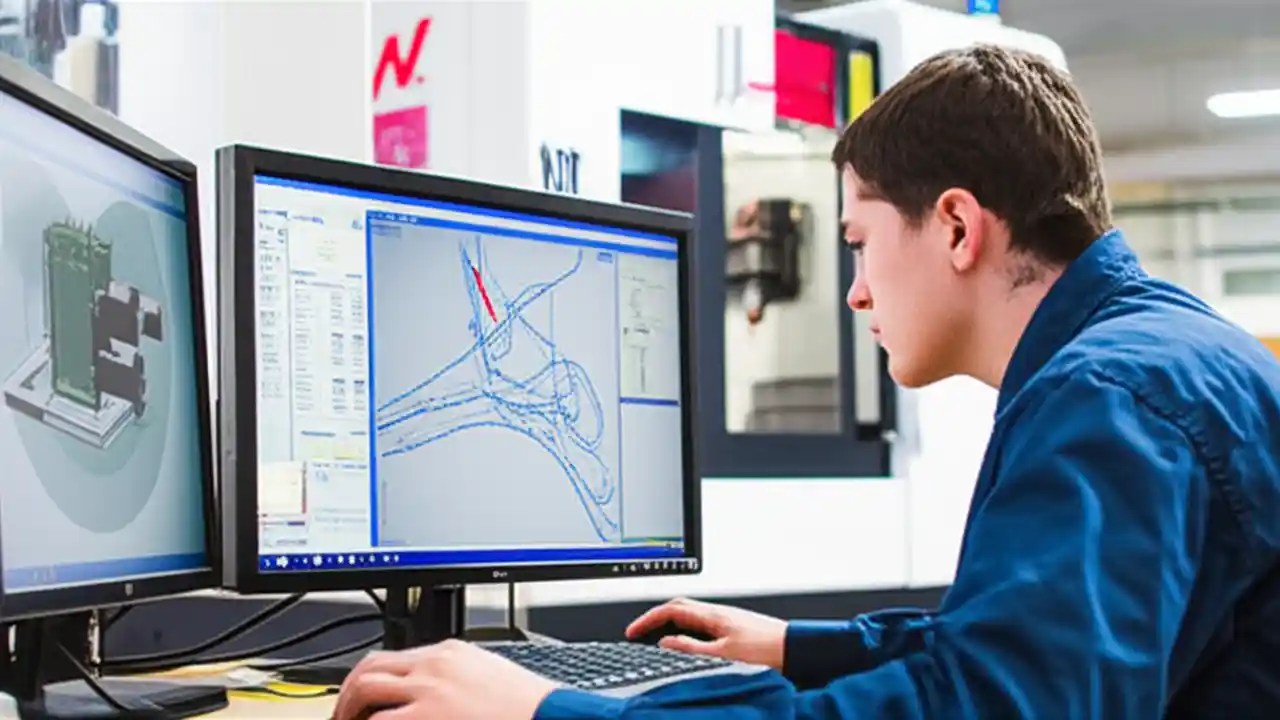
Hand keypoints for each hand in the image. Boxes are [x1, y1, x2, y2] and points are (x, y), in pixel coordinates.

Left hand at [332, 640, 557, 719]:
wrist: (548, 715)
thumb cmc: (525, 705)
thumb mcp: (488, 677)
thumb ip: (456, 677)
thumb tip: (434, 693)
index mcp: (449, 651)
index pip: (396, 657)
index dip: (372, 680)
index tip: (365, 700)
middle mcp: (434, 663)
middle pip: (370, 667)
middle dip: (349, 693)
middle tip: (344, 715)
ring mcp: (428, 688)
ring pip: (365, 689)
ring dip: (348, 711)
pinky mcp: (426, 715)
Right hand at [626, 597, 786, 668]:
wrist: (793, 648)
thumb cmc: (765, 650)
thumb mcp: (722, 654)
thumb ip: (691, 648)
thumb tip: (666, 642)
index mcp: (711, 615)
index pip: (670, 610)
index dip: (647, 619)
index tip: (633, 631)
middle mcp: (717, 612)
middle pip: (677, 607)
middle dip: (654, 616)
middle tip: (639, 631)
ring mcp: (724, 618)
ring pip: (689, 613)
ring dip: (669, 621)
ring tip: (656, 636)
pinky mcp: (732, 626)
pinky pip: (700, 621)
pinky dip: (684, 628)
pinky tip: (686, 640)